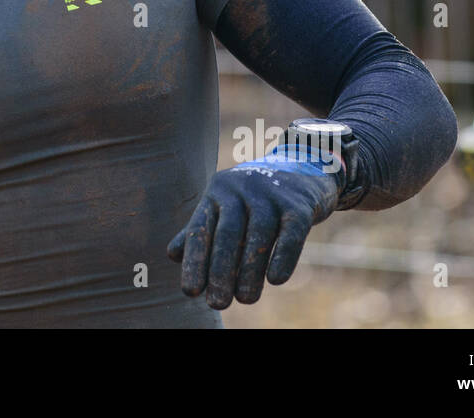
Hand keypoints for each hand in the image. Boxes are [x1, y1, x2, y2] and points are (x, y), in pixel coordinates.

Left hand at [167, 149, 339, 309]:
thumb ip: (201, 229)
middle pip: (227, 234)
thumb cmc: (253, 199)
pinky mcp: (298, 204)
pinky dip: (283, 256)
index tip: (190, 291)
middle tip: (218, 303)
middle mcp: (239, 189)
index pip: (200, 229)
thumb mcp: (224, 208)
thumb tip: (172, 255)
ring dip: (250, 271)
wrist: (300, 170)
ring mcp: (270, 194)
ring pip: (258, 235)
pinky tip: (275, 280)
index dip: (194, 261)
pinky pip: (291, 233)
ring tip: (245, 299)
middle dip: (220, 271)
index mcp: (216, 192)